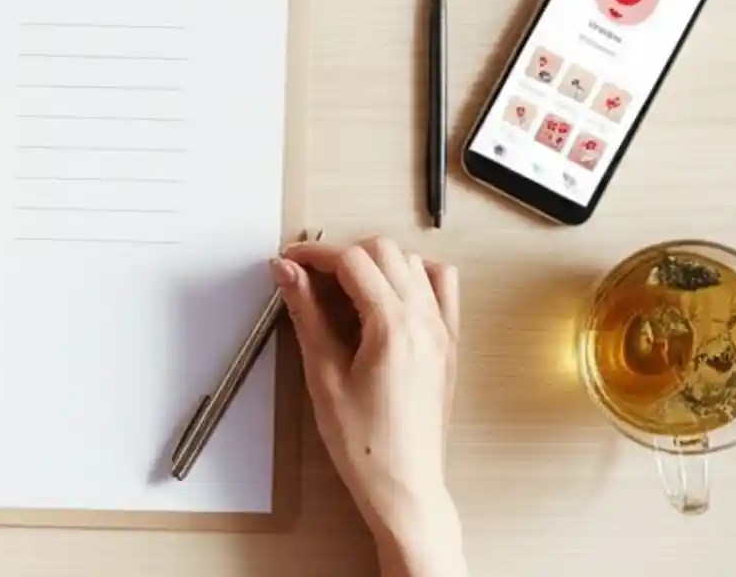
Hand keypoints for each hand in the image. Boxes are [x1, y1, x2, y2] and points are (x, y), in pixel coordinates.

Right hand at [271, 237, 463, 576]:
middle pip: (384, 251)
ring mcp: (442, 329)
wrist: (405, 485)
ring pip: (413, 262)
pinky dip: (415, 276)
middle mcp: (425, 319)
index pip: (352, 259)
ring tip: (343, 290)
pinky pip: (442, 286)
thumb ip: (306, 314)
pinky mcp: (448, 343)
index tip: (289, 263)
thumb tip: (287, 273)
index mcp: (393, 325)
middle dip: (342, 254)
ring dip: (376, 262)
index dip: (314, 254)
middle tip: (309, 277)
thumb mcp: (323, 375)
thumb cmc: (364, 444)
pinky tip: (388, 296)